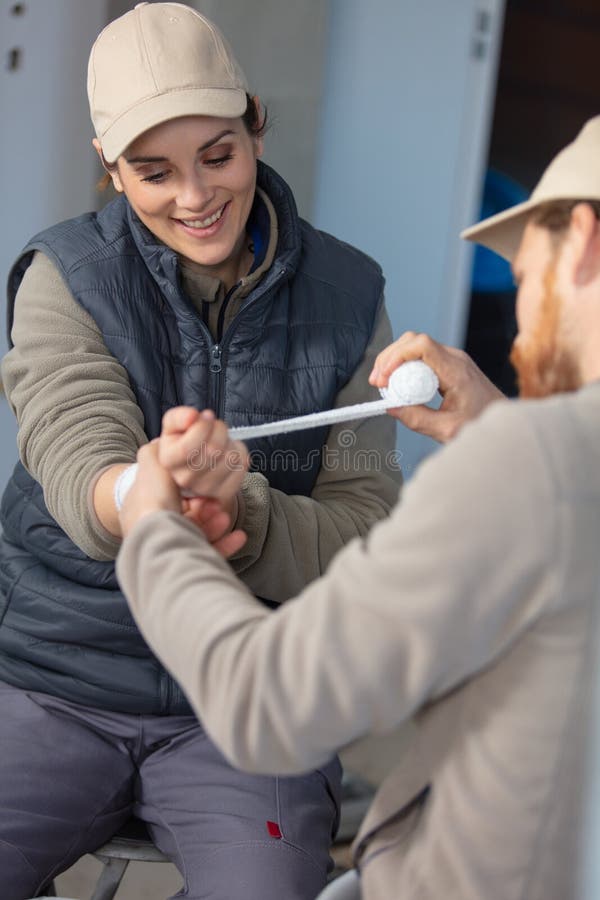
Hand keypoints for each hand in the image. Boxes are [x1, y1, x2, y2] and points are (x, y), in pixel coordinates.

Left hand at [119, 442, 247, 557]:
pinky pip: (209, 554)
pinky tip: (239, 536)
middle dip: (209, 509)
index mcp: (150, 509)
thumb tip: (158, 442)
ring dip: (216, 524)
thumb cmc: (151, 501)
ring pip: (201, 534)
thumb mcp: (150, 465)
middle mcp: (159, 529)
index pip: (176, 499)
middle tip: (218, 504)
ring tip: (224, 517)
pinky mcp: (185, 563)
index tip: (206, 486)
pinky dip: (226, 544)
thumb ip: (155, 453)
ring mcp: (171, 547)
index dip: (195, 491)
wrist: (152, 538)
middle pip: (192, 517)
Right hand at [158, 407, 248, 512]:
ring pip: (230, 456)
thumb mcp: (175, 423)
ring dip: (230, 441)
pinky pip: (242, 464)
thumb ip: (179, 416)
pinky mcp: (225, 492)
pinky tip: (228, 452)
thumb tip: (191, 417)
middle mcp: (185, 479)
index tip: (206, 417)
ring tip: (220, 441)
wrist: (193, 460)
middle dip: (219, 429)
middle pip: (213, 450)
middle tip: (215, 427)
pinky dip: (240, 452)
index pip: (188, 447)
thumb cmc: (184, 439)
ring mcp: (205, 489)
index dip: (203, 427)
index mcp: (169, 461)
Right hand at [369, 331, 504, 441]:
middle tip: (377, 382)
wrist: (505, 423)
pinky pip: (422, 356)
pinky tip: (397, 382)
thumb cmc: (482, 425)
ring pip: (416, 345)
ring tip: (383, 383)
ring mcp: (453, 359)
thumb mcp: (447, 429)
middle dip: (390, 357)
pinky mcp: (449, 365)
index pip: (422, 345)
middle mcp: (455, 358)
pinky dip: (405, 365)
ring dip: (395, 360)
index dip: (397, 356)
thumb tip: (390, 407)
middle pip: (414, 340)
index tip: (384, 378)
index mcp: (456, 371)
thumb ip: (417, 419)